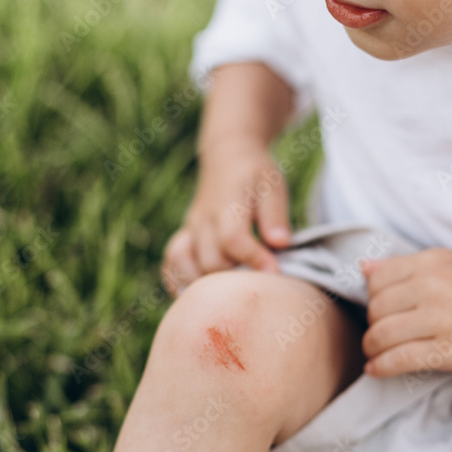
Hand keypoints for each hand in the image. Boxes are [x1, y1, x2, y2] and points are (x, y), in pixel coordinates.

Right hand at [162, 142, 290, 295]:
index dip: (253, 259)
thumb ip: (276, 216)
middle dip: (234, 278)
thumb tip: (281, 243)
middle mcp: (203, 220)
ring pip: (185, 266)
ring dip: (206, 284)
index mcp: (226, 205)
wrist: (227, 157)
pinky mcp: (183, 238)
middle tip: (257, 283)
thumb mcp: (273, 186)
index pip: (232, 239)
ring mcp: (189, 230)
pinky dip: (179, 280)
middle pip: (210, 261)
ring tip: (230, 292)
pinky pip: (171, 263)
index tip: (275, 272)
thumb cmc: (255, 175)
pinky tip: (197, 294)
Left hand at [361, 248, 451, 376]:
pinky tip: (375, 369)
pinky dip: (381, 366)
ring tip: (374, 351)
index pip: (378, 281)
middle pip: (377, 309)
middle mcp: (434, 289)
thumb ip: (403, 265)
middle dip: (373, 324)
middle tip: (381, 332)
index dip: (373, 297)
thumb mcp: (446, 264)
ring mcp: (441, 320)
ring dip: (372, 347)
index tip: (381, 309)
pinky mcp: (447, 350)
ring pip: (383, 335)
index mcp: (431, 264)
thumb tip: (364, 268)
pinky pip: (400, 359)